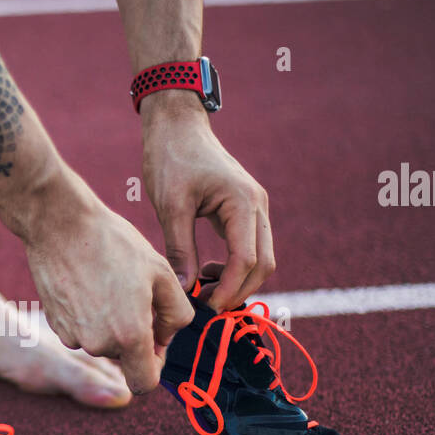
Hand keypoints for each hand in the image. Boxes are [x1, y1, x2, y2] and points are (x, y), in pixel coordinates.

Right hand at [18, 169, 194, 393]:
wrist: (60, 225)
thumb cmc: (114, 243)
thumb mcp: (162, 272)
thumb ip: (177, 313)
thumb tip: (167, 337)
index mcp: (130, 335)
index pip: (145, 383)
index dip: (154, 366)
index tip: (156, 343)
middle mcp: (99, 343)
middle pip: (125, 357)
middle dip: (134, 334)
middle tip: (134, 293)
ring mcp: (72, 336)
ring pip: (102, 342)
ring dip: (111, 324)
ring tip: (110, 283)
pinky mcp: (55, 325)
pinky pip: (81, 331)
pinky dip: (89, 316)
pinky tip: (89, 284)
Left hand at [140, 91, 274, 311]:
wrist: (177, 126)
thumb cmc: (171, 158)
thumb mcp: (170, 206)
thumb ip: (180, 248)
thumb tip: (186, 289)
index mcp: (243, 202)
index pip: (246, 260)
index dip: (228, 289)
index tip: (206, 308)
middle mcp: (257, 206)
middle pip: (263, 264)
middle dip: (238, 290)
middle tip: (206, 307)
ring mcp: (255, 208)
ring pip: (260, 258)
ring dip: (238, 280)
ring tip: (204, 291)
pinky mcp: (245, 210)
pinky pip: (250, 247)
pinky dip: (234, 266)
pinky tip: (206, 271)